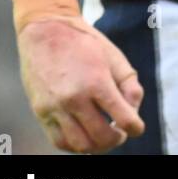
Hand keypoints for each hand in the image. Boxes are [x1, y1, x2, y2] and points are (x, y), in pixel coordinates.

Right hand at [17, 16, 144, 152]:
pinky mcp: (40, 112)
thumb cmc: (86, 43)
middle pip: (101, 137)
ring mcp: (54, 107)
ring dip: (96, 147)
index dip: (134, 128)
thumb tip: (133, 111)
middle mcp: (74, 98)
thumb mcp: (115, 57)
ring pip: (79, 144)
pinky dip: (75, 145)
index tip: (137, 129)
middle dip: (116, 140)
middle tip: (120, 134)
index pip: (122, 118)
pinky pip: (59, 140)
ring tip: (103, 137)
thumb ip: (129, 85)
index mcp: (97, 82)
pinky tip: (84, 136)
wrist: (46, 32)